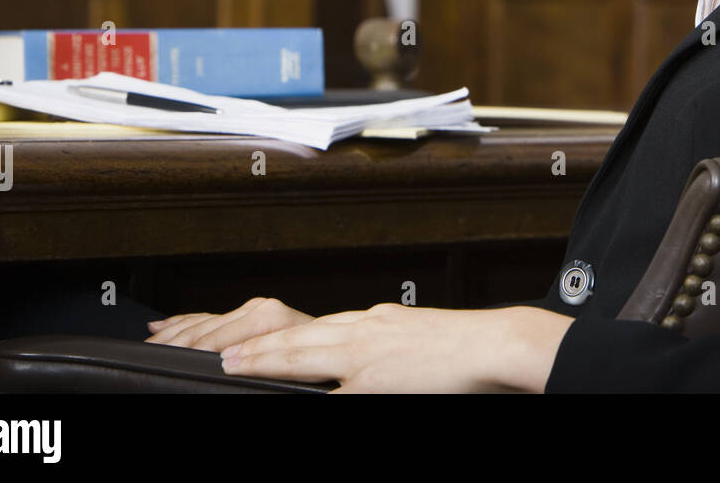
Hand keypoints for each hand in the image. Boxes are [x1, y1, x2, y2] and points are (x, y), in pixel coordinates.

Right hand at [145, 296, 314, 351]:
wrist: (344, 348)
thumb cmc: (322, 360)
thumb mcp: (295, 368)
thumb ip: (261, 361)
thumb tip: (229, 362)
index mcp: (272, 321)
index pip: (220, 339)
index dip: (195, 352)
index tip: (172, 362)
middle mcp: (263, 310)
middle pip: (208, 328)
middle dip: (178, 342)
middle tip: (151, 354)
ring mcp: (257, 309)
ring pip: (206, 321)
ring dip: (176, 333)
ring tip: (151, 343)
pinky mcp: (253, 313)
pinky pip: (212, 316)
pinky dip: (186, 321)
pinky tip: (165, 324)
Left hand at [220, 302, 574, 392]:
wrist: (494, 344)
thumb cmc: (465, 345)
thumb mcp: (415, 338)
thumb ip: (386, 345)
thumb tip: (370, 361)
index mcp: (377, 322)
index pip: (318, 329)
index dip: (282, 337)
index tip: (255, 341)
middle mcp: (367, 331)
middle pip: (302, 337)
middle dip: (260, 345)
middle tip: (225, 351)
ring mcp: (369, 356)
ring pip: (306, 354)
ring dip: (266, 359)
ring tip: (235, 363)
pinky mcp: (378, 382)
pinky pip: (334, 392)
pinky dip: (307, 393)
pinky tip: (284, 396)